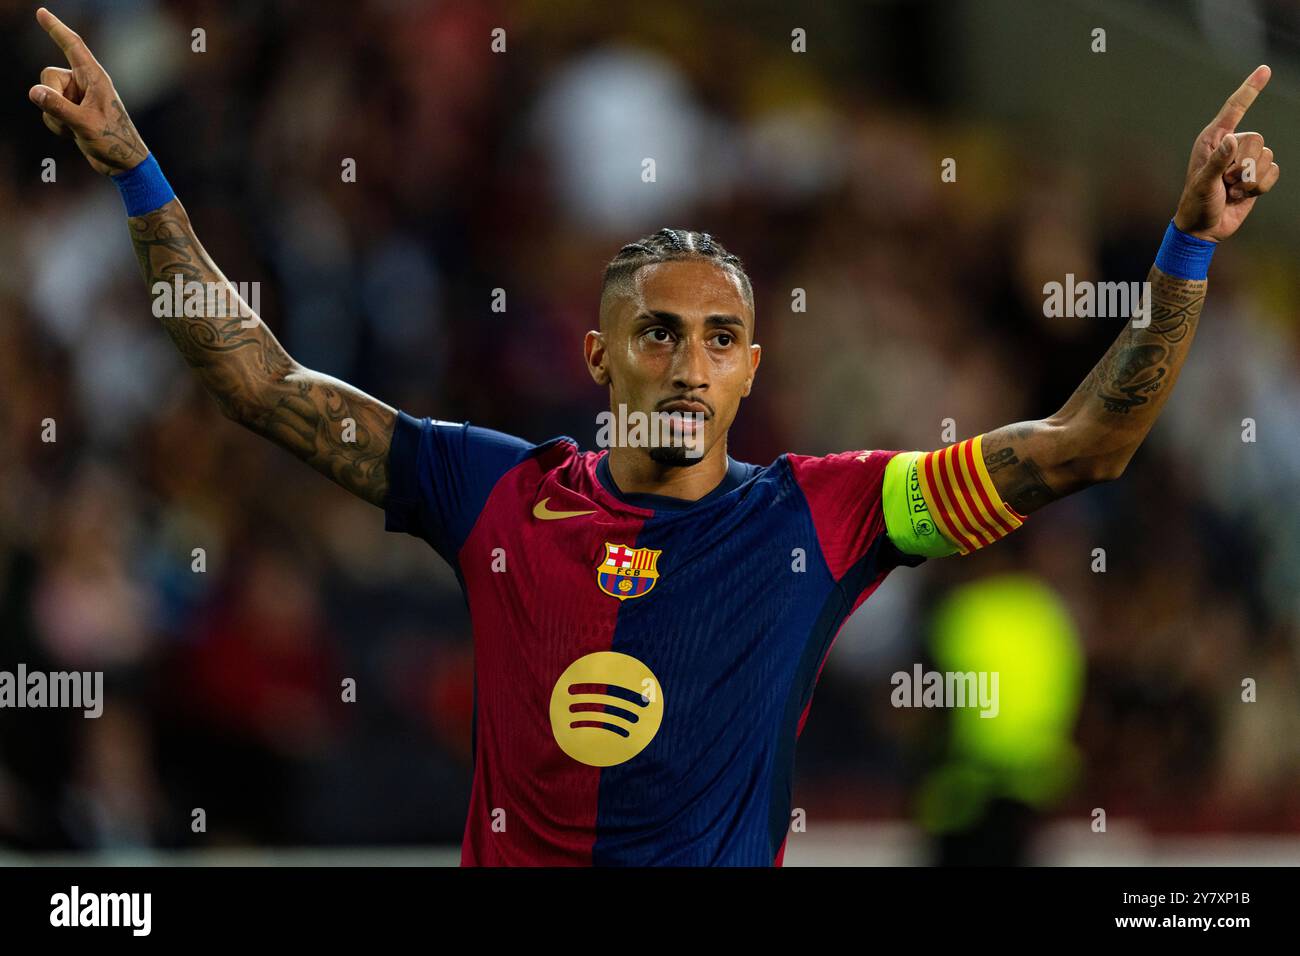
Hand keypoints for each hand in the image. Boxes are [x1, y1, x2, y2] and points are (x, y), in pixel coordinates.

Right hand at [28, 6, 148, 176]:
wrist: (123, 164)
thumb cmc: (113, 142)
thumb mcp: (85, 124)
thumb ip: (58, 108)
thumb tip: (35, 92)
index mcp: (94, 78)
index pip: (72, 46)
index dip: (56, 29)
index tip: (42, 12)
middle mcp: (84, 83)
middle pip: (48, 76)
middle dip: (52, 98)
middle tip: (74, 118)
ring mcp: (76, 97)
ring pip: (45, 96)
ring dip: (55, 117)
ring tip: (77, 130)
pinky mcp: (71, 110)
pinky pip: (48, 111)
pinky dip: (56, 125)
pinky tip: (73, 135)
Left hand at [1174, 64, 1279, 242]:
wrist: (1204, 229)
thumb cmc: (1196, 205)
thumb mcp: (1203, 184)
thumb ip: (1217, 162)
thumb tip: (1231, 140)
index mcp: (1213, 140)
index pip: (1235, 109)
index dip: (1250, 89)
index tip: (1265, 69)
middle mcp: (1231, 145)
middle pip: (1257, 138)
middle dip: (1243, 165)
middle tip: (1224, 182)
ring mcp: (1245, 160)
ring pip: (1267, 156)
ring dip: (1249, 179)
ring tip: (1231, 190)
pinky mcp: (1256, 175)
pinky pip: (1274, 172)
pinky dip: (1260, 187)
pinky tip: (1242, 196)